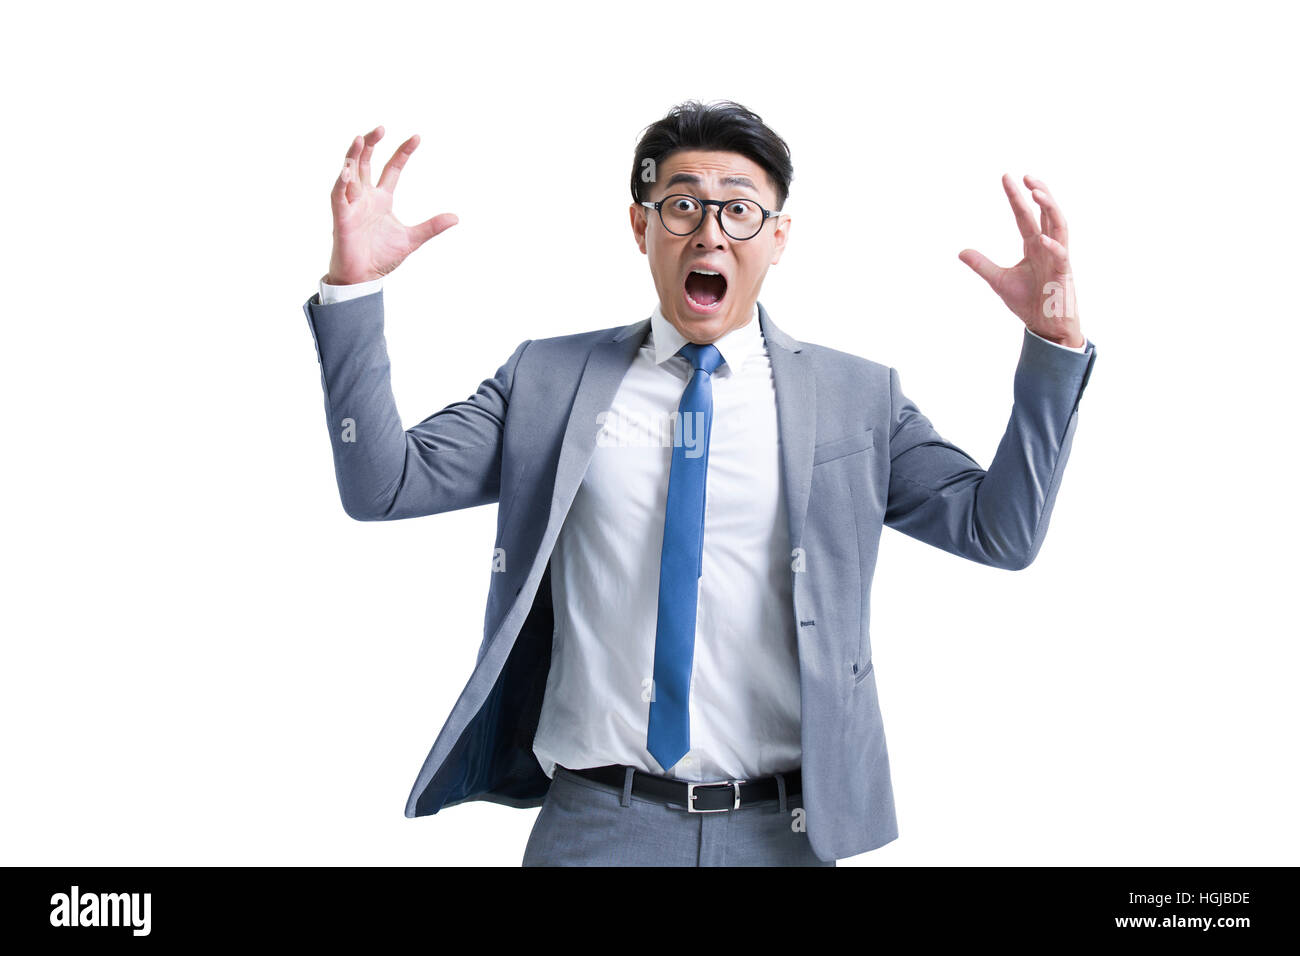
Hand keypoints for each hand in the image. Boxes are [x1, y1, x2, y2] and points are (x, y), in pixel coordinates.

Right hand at [325, 126, 458, 284]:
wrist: (363, 278)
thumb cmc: (381, 257)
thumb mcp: (412, 239)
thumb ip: (432, 227)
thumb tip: (456, 217)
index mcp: (382, 198)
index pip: (392, 168)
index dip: (403, 152)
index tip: (417, 138)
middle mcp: (365, 197)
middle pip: (366, 162)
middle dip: (372, 144)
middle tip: (381, 128)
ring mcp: (352, 205)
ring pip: (350, 173)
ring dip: (353, 156)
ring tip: (361, 139)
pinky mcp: (341, 217)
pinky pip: (339, 196)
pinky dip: (342, 183)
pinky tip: (347, 171)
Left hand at [958, 174, 1083, 347]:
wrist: (1046, 327)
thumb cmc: (1029, 303)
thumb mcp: (999, 281)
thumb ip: (983, 265)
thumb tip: (961, 251)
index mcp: (1034, 246)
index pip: (1025, 216)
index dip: (1017, 197)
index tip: (1007, 177)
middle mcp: (1049, 247)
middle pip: (1046, 213)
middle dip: (1038, 192)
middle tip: (1025, 176)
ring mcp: (1058, 259)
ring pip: (1060, 226)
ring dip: (1050, 208)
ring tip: (1037, 192)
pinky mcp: (1064, 275)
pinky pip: (1062, 256)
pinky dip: (1053, 246)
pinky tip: (1042, 238)